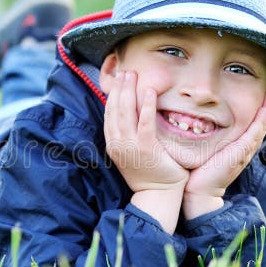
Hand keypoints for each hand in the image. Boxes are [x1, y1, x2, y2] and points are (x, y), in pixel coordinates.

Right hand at [104, 70, 188, 232]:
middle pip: (115, 109)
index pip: (109, 114)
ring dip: (129, 91)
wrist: (156, 195)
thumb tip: (130, 116)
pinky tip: (149, 91)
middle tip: (125, 71)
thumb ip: (127, 136)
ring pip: (126, 113)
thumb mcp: (131, 153)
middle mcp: (118, 143)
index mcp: (113, 144)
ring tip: (134, 75)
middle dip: (119, 88)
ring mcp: (131, 146)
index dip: (112, 95)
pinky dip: (146, 105)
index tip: (117, 79)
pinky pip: (145, 122)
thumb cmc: (148, 174)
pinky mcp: (147, 148)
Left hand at [182, 89, 265, 218]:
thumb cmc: (199, 173)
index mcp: (237, 150)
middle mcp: (244, 150)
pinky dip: (262, 119)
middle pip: (260, 125)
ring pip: (260, 127)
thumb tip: (197, 126)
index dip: (258, 114)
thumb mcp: (206, 152)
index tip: (261, 99)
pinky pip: (255, 132)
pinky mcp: (241, 152)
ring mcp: (245, 151)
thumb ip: (208, 141)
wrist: (200, 193)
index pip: (251, 128)